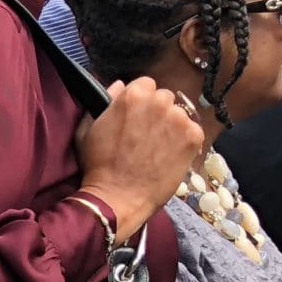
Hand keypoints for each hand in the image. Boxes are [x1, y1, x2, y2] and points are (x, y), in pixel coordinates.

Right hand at [74, 78, 202, 239]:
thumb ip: (104, 101)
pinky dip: (184, 141)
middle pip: (165, 98)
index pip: (146, 84)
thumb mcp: (88, 128)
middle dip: (157, 111)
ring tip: (158, 148)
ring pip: (180, 114)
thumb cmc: (98, 165)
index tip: (136, 116)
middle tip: (147, 134)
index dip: (140, 100)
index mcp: (133, 95)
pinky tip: (169, 155)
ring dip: (171, 126)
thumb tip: (119, 86)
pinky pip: (193, 130)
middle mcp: (159, 102)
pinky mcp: (193, 137)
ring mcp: (179, 119)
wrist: (119, 196)